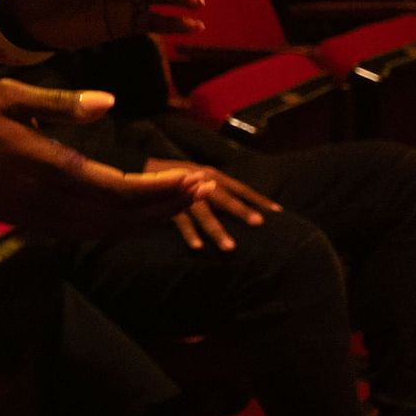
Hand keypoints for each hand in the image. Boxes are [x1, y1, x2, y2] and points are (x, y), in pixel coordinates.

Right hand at [0, 80, 212, 236]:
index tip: (195, 177)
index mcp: (50, 167)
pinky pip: (91, 232)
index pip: (120, 187)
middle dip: (168, 202)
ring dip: (151, 217)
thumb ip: (60, 103)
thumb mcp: (8, 96)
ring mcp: (45, 217)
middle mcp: (53, 200)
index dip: (162, 188)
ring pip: (111, 228)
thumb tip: (109, 102)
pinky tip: (141, 215)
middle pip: (124, 213)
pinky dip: (123, 226)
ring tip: (184, 200)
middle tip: (204, 186)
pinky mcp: (37, 224)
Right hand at [147, 158, 277, 249]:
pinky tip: (198, 247)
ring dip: (216, 229)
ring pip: (202, 212)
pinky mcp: (165, 203)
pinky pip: (179, 221)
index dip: (257, 198)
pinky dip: (189, 234)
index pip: (239, 187)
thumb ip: (216, 190)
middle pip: (223, 197)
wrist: (138, 168)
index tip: (277, 211)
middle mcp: (198, 181)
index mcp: (210, 175)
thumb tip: (242, 205)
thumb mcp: (198, 178)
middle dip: (240, 210)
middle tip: (258, 223)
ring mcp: (182, 192)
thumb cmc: (174, 177)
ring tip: (230, 248)